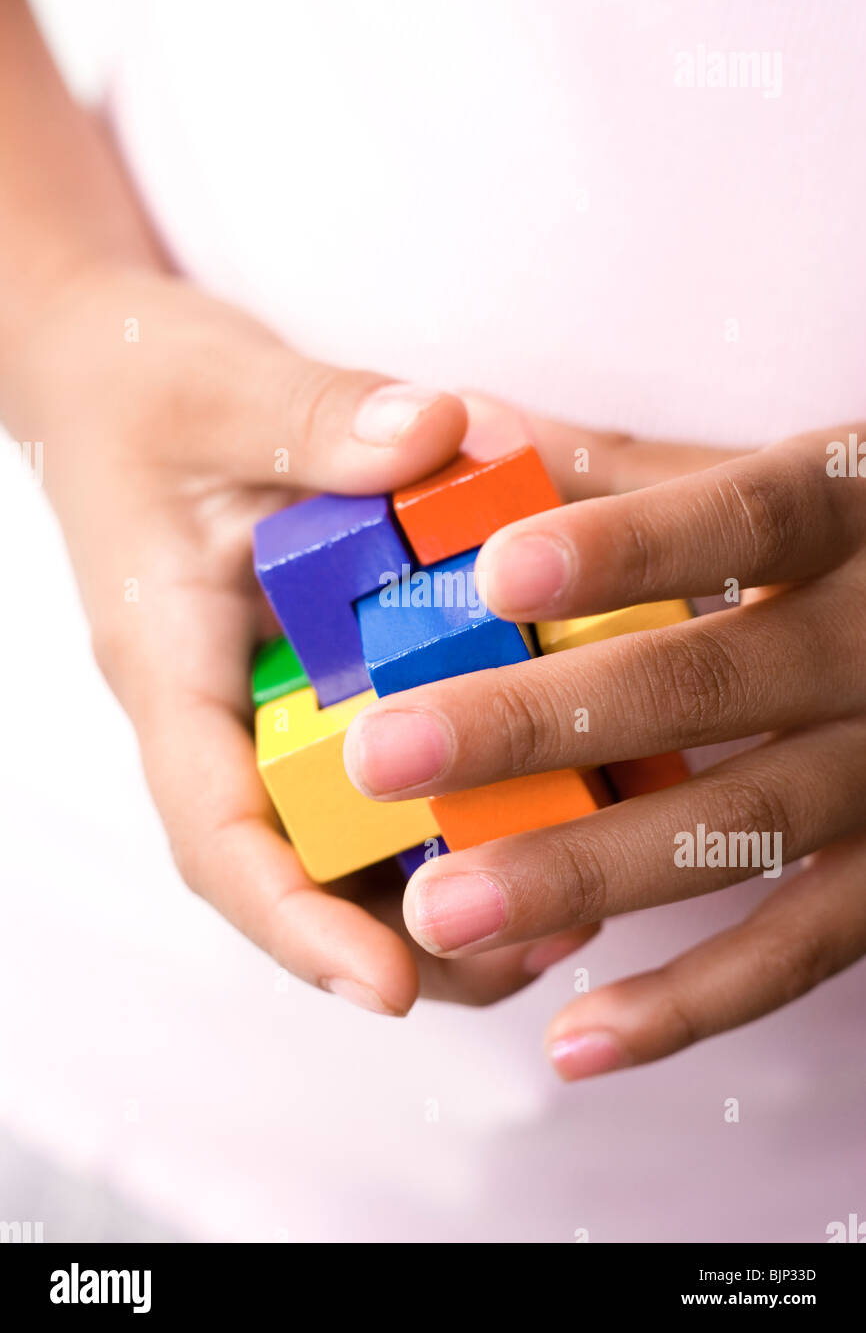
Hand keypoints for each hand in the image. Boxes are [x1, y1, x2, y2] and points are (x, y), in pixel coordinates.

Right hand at [8, 265, 610, 1013]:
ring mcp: (279, 703)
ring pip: (351, 837)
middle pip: (299, 872)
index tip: (387, 986)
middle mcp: (226, 714)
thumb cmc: (145, 388)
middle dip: (407, 932)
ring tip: (573, 901)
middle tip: (538, 945)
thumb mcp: (222, 391)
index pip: (213, 823)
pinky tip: (562, 783)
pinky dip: (468, 786)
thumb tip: (446, 434)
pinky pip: (393, 757)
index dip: (293, 918)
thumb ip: (320, 415)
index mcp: (171, 668)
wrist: (114, 377)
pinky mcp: (328, 674)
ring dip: (452, 881)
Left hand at [343, 422, 865, 1071]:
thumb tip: (463, 427)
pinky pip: (802, 952)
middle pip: (711, 685)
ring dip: (584, 873)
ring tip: (441, 905)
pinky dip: (692, 1004)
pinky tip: (574, 1036)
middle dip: (539, 725)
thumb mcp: (789, 475)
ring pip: (743, 832)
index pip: (744, 519)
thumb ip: (635, 469)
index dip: (626, 548)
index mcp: (856, 514)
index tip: (493, 575)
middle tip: (386, 756)